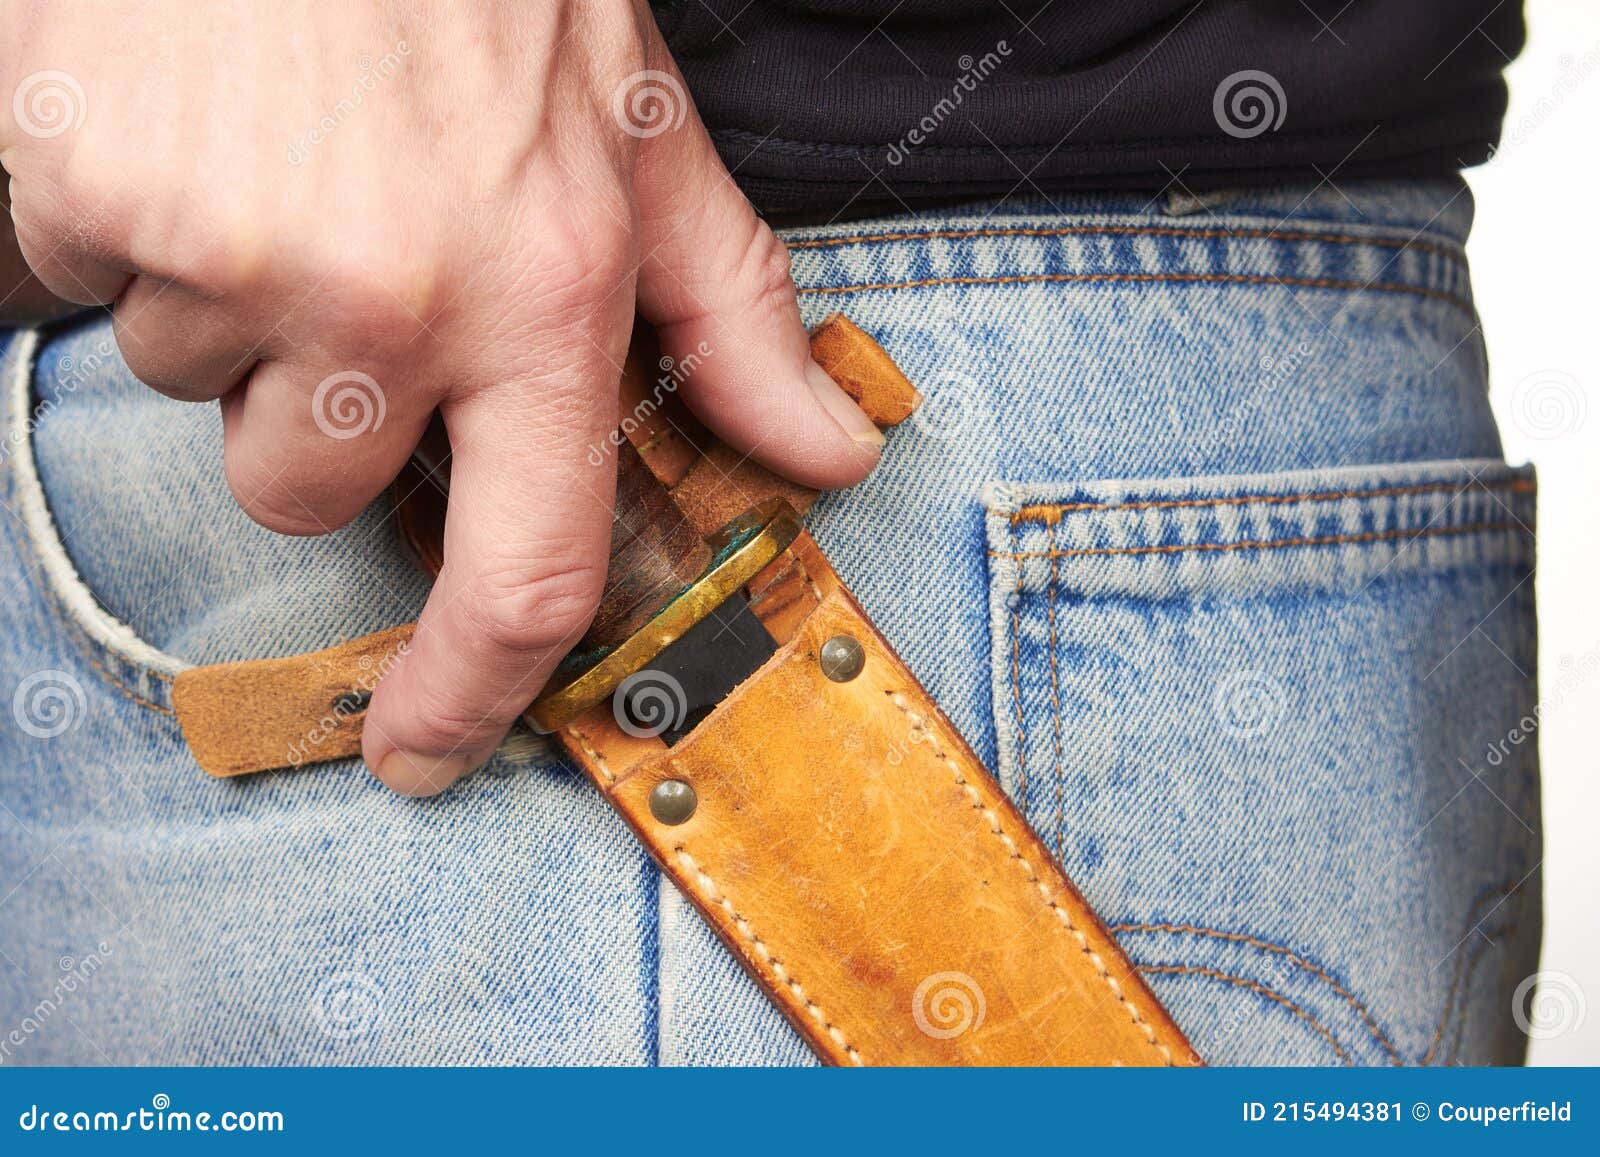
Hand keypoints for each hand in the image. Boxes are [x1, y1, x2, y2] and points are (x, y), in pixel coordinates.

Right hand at [0, 0, 882, 793]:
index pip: (523, 570)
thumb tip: (825, 454)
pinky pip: (88, 284)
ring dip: (230, 309)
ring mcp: (233, 254)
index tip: (424, 750)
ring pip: (199, 391)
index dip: (471, 694)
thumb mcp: (645, 137)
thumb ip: (736, 314)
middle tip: (346, 256)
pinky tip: (197, 128)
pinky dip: (127, 227)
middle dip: (318, 412)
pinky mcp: (97, 194)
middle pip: (309, 492)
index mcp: (543, 298)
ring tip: (280, 165)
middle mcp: (393, 300)